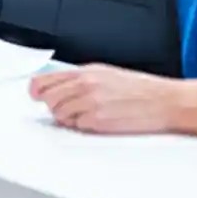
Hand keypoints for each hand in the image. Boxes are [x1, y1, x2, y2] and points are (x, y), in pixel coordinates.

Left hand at [29, 64, 179, 134]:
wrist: (163, 101)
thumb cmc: (141, 90)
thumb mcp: (109, 75)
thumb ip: (83, 80)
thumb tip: (62, 88)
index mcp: (88, 71)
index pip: (48, 78)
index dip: (37, 88)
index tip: (33, 93)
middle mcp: (86, 84)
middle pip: (49, 97)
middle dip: (53, 105)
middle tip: (66, 109)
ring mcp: (90, 102)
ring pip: (59, 113)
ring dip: (67, 118)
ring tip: (86, 116)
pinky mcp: (97, 120)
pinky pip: (76, 126)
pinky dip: (81, 126)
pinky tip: (96, 122)